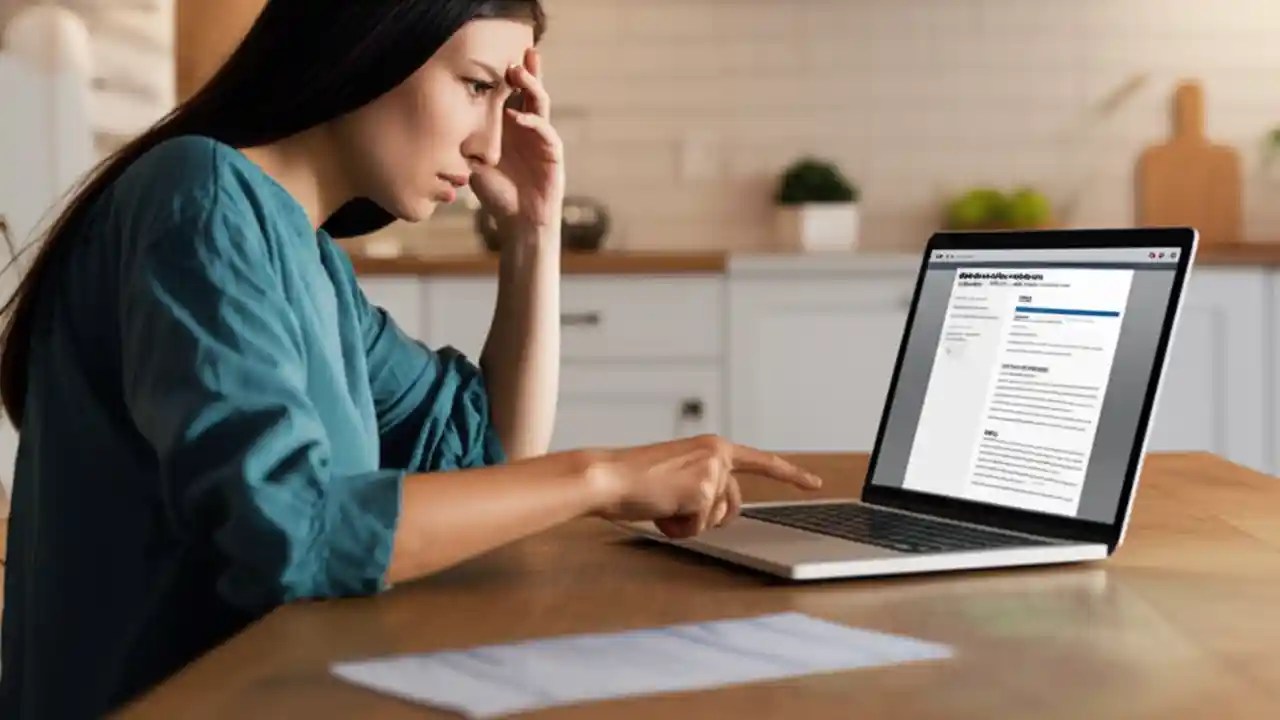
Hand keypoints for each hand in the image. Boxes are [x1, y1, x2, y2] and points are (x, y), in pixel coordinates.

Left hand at [469, 47, 564, 232]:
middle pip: (529, 90)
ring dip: (531, 86)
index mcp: (509, 126)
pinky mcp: (552, 152)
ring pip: (541, 102)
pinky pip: (545, 130)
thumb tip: (439, 126)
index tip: (491, 56)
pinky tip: (517, 117)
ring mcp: (542, 137)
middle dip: (523, 71)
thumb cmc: (496, 193)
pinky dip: (532, 121)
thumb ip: (464, 143)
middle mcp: (527, 126)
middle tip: (513, 56)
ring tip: (519, 73)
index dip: (504, 74)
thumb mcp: (472, 163)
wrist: (517, 221)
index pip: (509, 93)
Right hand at [587, 435, 823, 538]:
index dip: (791, 475)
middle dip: (707, 518)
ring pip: (715, 519)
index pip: (762, 462)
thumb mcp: (679, 475)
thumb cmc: (636, 479)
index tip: (814, 484)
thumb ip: (705, 483)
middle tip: (672, 506)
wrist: (609, 477)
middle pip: (734, 506)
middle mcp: (718, 455)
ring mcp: (713, 473)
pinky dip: (677, 528)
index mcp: (713, 447)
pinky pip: (699, 529)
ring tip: (662, 503)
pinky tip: (659, 510)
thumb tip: (720, 510)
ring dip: (689, 522)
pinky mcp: (703, 493)